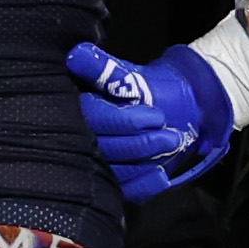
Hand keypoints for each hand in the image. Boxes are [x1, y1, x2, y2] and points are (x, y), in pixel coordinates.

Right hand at [66, 42, 233, 204]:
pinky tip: (161, 175)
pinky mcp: (114, 183)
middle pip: (104, 150)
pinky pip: (125, 192)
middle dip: (140, 144)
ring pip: (116, 172)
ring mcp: (98, 163)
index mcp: (78, 110)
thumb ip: (101, 68)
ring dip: (146, 161)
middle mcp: (82, 138)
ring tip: (172, 144)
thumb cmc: (147, 87)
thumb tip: (75, 55)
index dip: (123, 122)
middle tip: (171, 135)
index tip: (155, 116)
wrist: (173, 107)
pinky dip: (144, 186)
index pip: (93, 121)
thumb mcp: (126, 74)